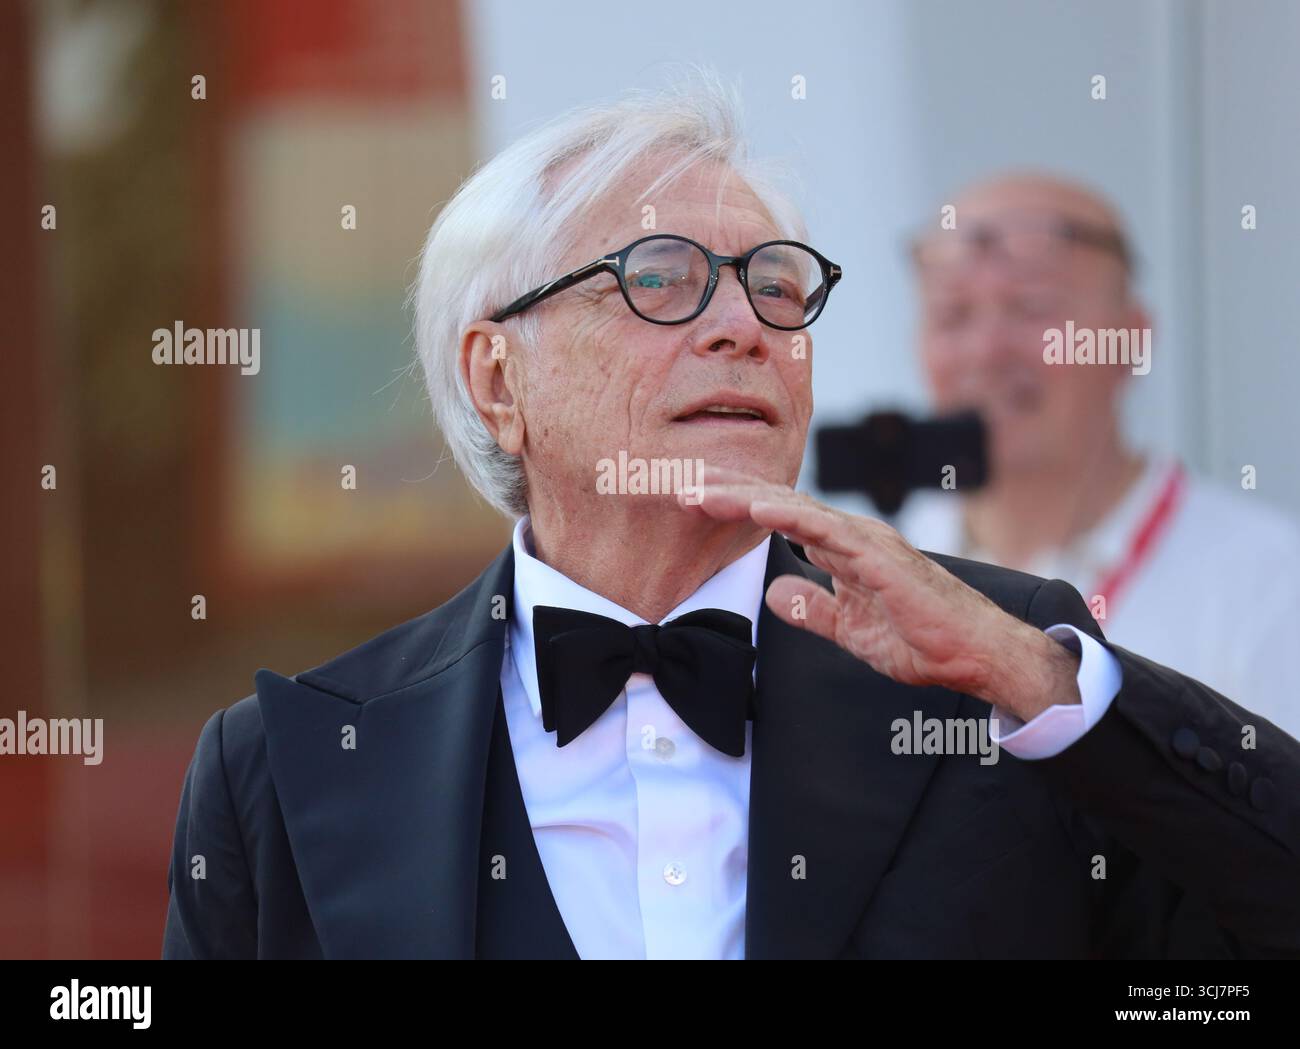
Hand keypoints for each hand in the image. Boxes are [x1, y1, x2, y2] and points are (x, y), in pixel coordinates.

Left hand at [679, 466, 1079, 721]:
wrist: (975, 654)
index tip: (690, 499)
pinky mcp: (880, 558)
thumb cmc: (922, 639)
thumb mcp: (849, 630)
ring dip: (744, 497)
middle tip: (677, 483)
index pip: (777, 516)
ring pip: (793, 507)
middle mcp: (849, 534)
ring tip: (700, 490)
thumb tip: (774, 590)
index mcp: (840, 548)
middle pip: (775, 502)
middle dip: (725, 490)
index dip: (733, 504)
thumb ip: (811, 608)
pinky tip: (756, 507)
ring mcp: (864, 541)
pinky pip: (826, 530)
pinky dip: (790, 515)